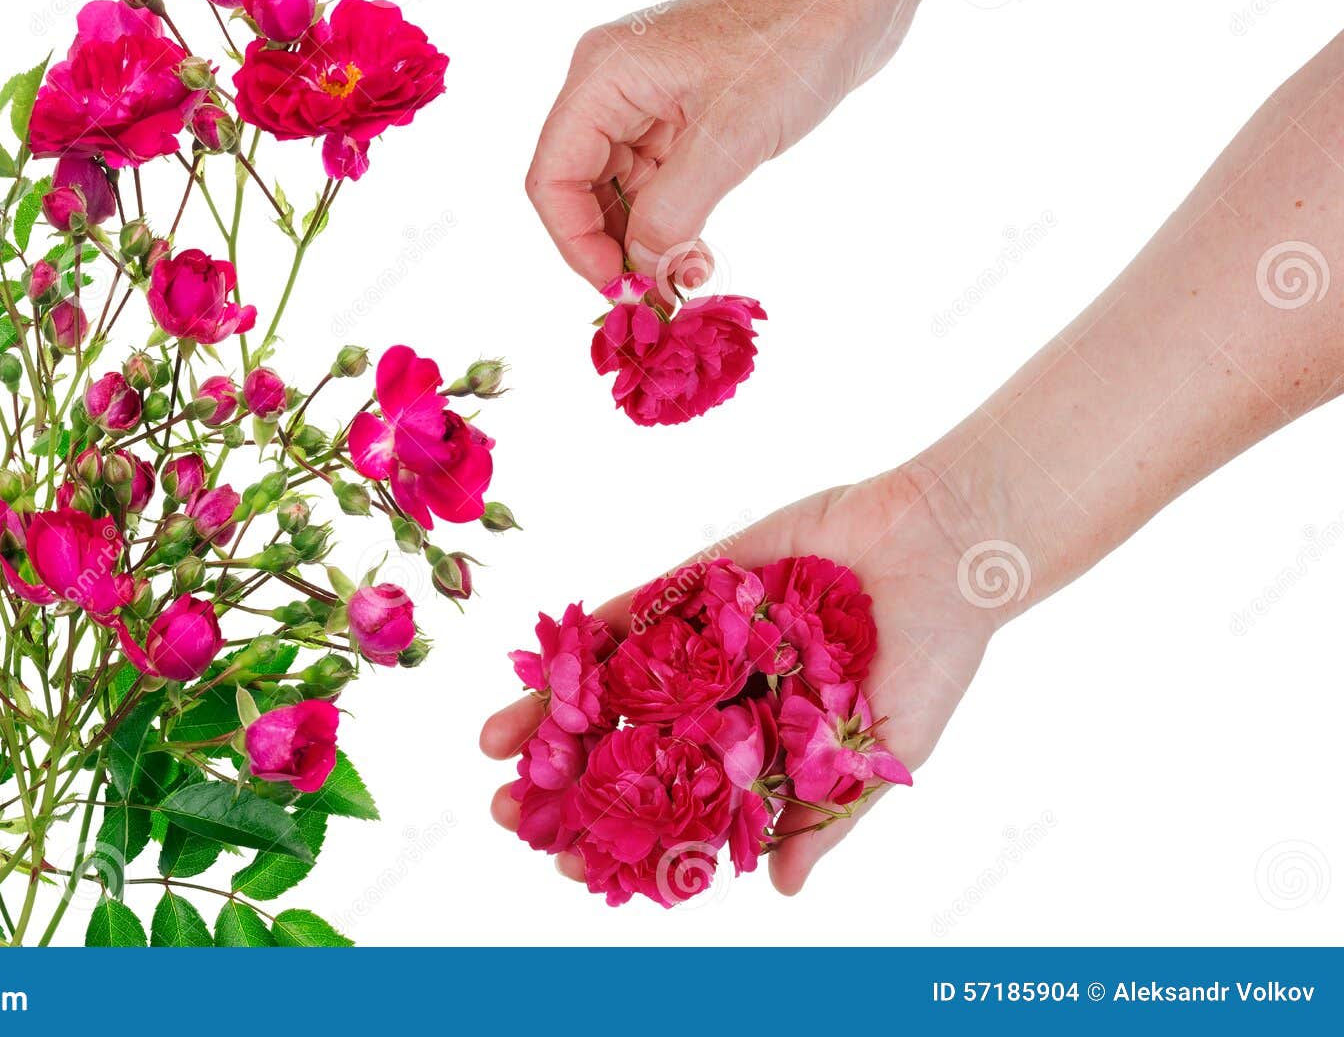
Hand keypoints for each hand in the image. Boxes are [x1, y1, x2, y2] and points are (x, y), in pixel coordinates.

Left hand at [480, 462, 999, 894]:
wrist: (949, 547)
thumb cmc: (933, 657)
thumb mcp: (880, 755)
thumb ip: (825, 818)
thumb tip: (780, 893)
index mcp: (760, 748)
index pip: (677, 807)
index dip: (626, 839)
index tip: (574, 868)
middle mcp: (723, 695)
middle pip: (628, 748)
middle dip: (569, 781)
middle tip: (507, 812)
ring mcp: (708, 636)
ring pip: (616, 683)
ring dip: (555, 713)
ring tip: (492, 744)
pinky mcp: (705, 580)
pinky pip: (637, 609)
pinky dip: (591, 637)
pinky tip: (543, 666)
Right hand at [524, 0, 907, 295]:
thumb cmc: (791, 45)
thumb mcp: (729, 138)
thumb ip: (672, 212)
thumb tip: (640, 272)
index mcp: (602, 78)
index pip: (552, 180)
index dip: (578, 246)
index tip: (624, 291)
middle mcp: (611, 87)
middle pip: (579, 190)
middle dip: (612, 250)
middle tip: (656, 296)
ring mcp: (645, 100)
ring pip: (618, 193)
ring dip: (644, 242)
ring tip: (687, 279)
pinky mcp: (681, 113)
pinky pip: (655, 182)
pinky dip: (670, 222)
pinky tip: (698, 255)